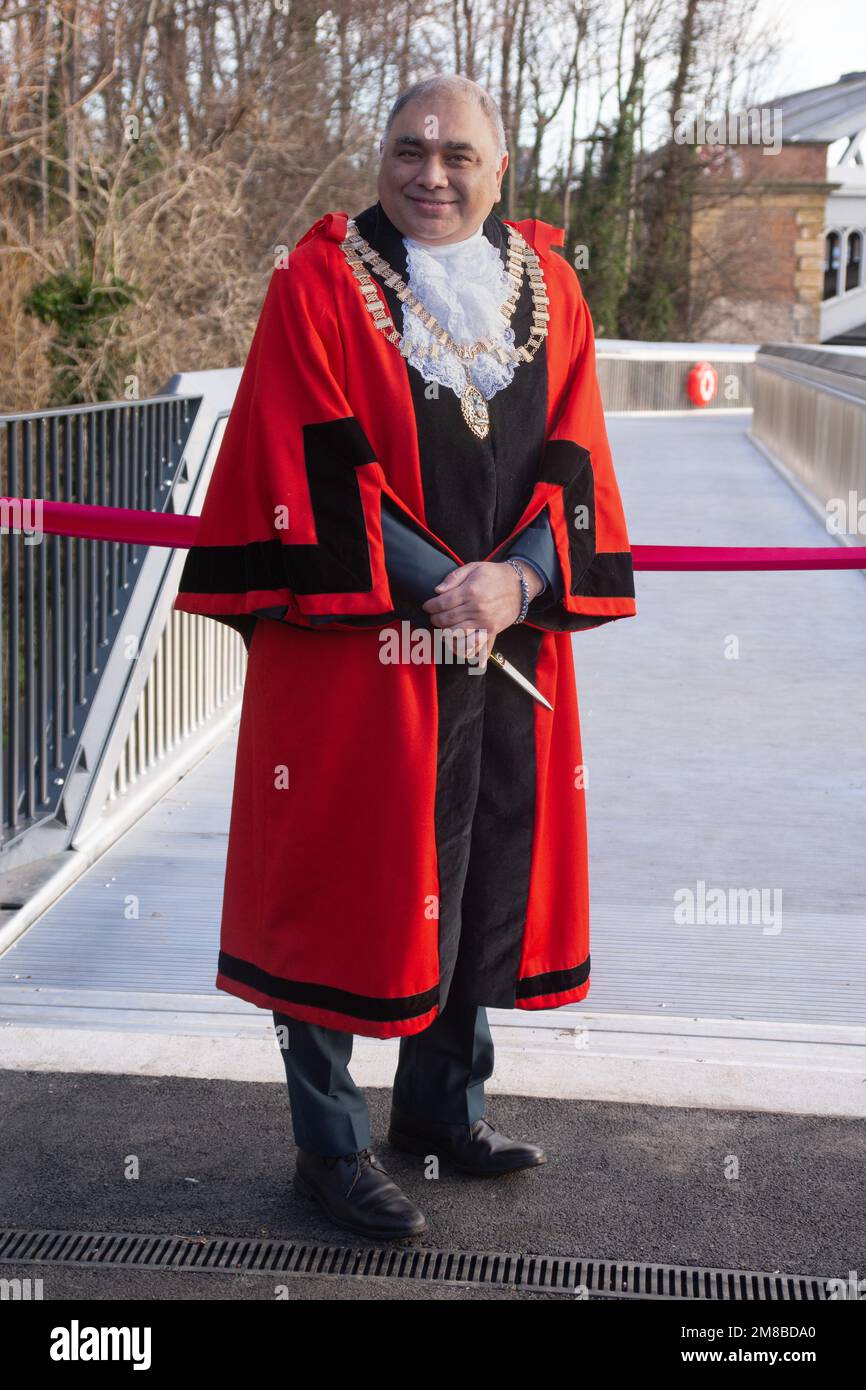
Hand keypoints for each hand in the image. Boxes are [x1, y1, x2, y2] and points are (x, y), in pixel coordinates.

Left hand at [421, 560, 542, 663]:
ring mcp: (484, 621)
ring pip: (456, 632)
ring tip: (442, 627)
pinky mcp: (491, 630)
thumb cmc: (495, 575)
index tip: (427, 606)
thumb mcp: (474, 567)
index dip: (431, 606)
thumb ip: (454, 577)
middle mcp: (477, 608)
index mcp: (471, 591)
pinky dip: (461, 644)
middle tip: (433, 616)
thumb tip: (437, 590)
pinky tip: (454, 639)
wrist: (519, 585)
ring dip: (444, 631)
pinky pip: (472, 643)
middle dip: (435, 619)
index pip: (442, 603)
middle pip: (447, 618)